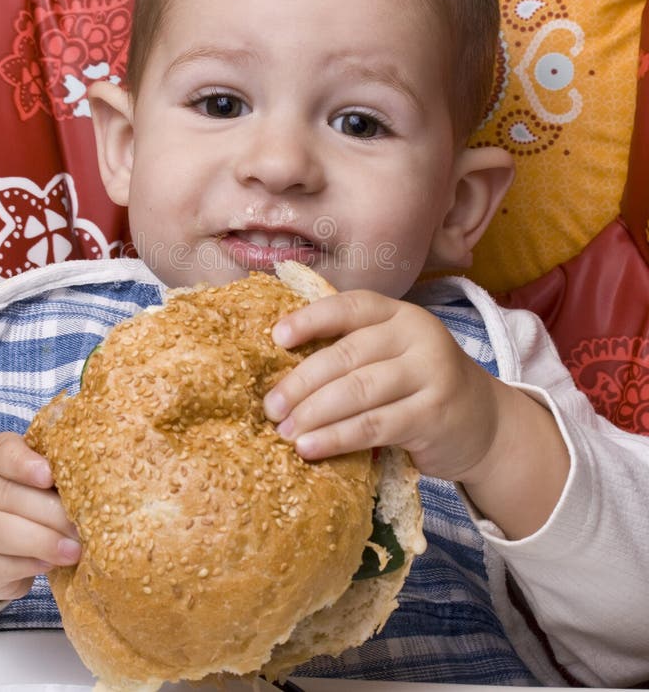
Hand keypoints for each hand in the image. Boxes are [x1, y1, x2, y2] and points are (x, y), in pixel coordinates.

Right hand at [0, 432, 80, 620]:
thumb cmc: (25, 499)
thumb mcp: (37, 479)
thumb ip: (60, 472)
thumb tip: (104, 480)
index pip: (3, 452)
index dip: (25, 463)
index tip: (50, 475)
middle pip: (6, 496)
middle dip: (49, 512)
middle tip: (82, 524)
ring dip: (40, 541)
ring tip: (74, 550)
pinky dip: (25, 565)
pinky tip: (50, 565)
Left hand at [263, 290, 568, 538]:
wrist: (485, 423)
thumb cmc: (420, 386)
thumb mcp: (394, 355)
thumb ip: (353, 353)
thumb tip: (281, 372)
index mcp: (399, 314)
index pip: (349, 306)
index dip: (310, 320)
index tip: (276, 338)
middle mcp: (417, 335)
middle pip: (347, 354)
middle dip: (301, 382)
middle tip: (270, 407)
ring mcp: (430, 373)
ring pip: (358, 391)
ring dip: (313, 414)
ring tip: (285, 432)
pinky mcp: (434, 414)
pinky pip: (374, 426)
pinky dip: (336, 438)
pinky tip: (311, 448)